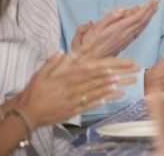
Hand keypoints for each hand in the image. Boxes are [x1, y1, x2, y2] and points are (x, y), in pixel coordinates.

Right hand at [15, 54, 138, 127]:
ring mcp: (76, 99)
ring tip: (132, 81)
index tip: (126, 61)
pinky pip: (94, 103)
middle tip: (136, 70)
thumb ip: (54, 61)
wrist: (27, 113)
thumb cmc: (35, 92)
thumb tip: (63, 50)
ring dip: (118, 85)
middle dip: (121, 73)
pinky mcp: (76, 109)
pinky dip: (107, 99)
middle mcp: (75, 87)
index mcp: (69, 76)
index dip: (113, 64)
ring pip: (101, 90)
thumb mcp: (42, 73)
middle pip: (102, 78)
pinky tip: (118, 95)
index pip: (95, 68)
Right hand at [72, 0, 158, 58]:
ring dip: (149, 16)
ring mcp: (126, 39)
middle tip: (157, 1)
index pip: (137, 16)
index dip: (147, 8)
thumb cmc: (89, 45)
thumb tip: (121, 9)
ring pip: (141, 26)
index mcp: (118, 29)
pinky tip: (145, 21)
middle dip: (150, 10)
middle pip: (142, 21)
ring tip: (154, 8)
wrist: (90, 63)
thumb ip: (108, 18)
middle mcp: (125, 34)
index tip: (153, 0)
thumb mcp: (94, 29)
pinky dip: (144, 24)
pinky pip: (138, 31)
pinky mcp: (125, 43)